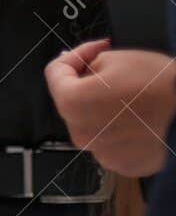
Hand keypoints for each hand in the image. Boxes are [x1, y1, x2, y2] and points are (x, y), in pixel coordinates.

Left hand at [45, 39, 175, 175]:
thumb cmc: (160, 85)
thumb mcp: (115, 57)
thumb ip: (86, 63)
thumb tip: (78, 67)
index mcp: (71, 103)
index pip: (55, 72)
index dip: (76, 55)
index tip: (95, 51)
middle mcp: (80, 134)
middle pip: (72, 101)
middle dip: (88, 83)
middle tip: (114, 72)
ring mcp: (102, 153)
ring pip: (92, 123)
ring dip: (103, 108)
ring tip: (131, 97)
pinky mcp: (124, 164)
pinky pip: (112, 142)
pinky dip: (120, 130)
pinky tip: (139, 118)